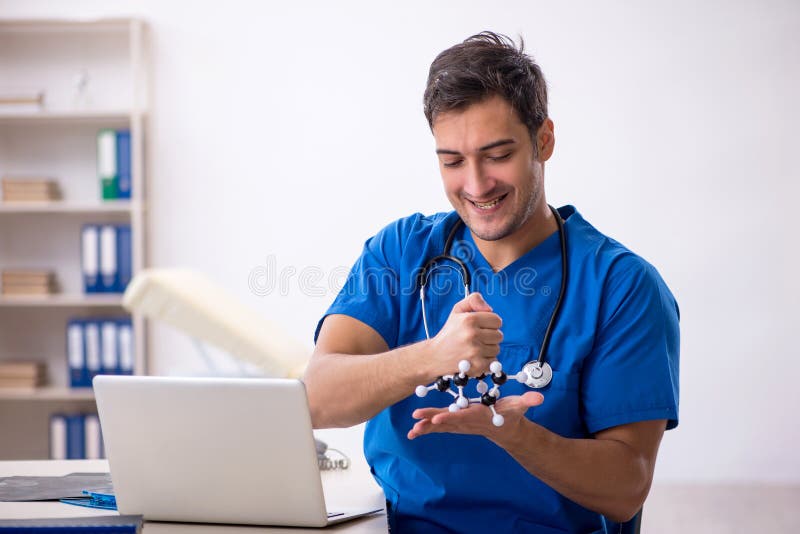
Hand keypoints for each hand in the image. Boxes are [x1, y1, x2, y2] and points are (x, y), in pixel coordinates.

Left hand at [407, 391, 543, 440]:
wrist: (507, 431)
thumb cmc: (512, 415)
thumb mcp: (520, 407)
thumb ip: (528, 402)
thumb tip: (539, 398)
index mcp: (480, 416)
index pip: (463, 418)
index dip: (450, 419)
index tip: (437, 419)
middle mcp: (468, 422)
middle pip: (448, 422)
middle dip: (432, 423)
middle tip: (417, 423)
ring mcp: (461, 424)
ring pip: (442, 425)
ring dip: (426, 427)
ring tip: (412, 430)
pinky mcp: (457, 423)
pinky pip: (440, 426)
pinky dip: (426, 427)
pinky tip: (413, 431)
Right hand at [424, 292, 502, 376]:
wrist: (435, 356)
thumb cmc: (449, 333)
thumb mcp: (457, 310)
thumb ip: (474, 300)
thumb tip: (490, 308)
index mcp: (469, 319)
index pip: (497, 320)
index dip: (490, 324)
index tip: (481, 327)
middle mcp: (472, 334)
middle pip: (499, 335)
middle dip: (490, 337)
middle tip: (476, 339)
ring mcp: (475, 351)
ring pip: (496, 349)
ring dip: (488, 349)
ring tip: (474, 348)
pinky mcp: (477, 365)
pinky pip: (494, 362)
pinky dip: (486, 361)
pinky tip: (475, 358)